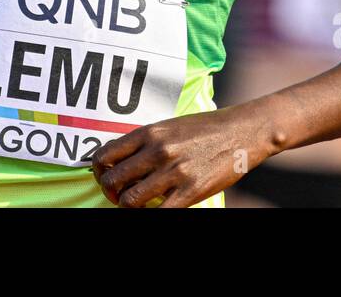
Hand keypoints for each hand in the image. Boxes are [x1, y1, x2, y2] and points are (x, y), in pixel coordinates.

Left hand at [90, 106, 271, 207]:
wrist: (242, 130)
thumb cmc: (205, 129)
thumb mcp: (169, 127)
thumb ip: (145, 143)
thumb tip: (121, 162)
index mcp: (149, 133)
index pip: (104, 155)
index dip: (98, 171)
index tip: (105, 177)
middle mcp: (157, 151)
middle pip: (112, 180)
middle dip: (110, 192)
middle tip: (119, 195)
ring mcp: (174, 172)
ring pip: (130, 201)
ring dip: (129, 206)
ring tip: (138, 204)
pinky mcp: (191, 191)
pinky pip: (159, 213)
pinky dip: (152, 214)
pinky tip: (158, 209)